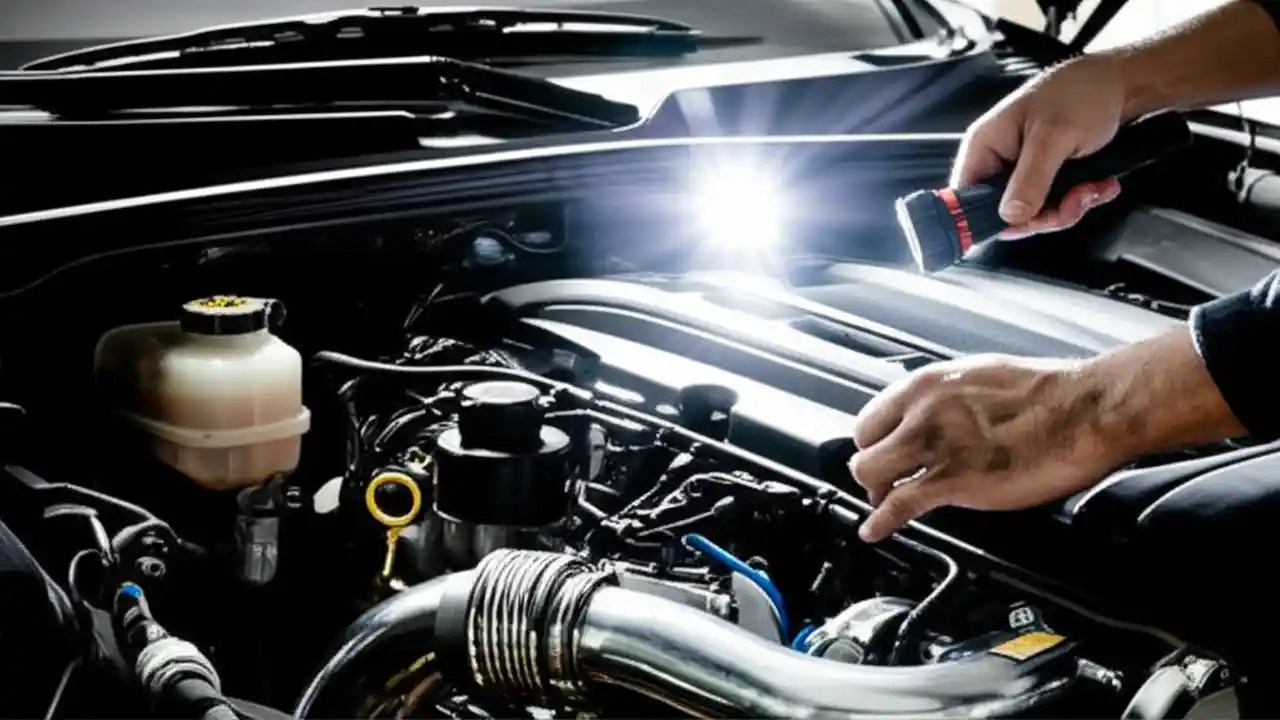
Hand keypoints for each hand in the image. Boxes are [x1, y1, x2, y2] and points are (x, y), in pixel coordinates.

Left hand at [848, 330, 1243, 541]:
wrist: (1086, 409)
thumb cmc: (1049, 393)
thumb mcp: (980, 377)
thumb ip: (948, 397)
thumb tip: (938, 411)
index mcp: (929, 384)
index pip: (872, 415)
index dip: (874, 441)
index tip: (881, 452)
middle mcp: (922, 411)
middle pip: (864, 447)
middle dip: (872, 468)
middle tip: (884, 482)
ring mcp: (935, 446)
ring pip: (872, 474)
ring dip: (876, 494)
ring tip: (883, 505)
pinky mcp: (954, 481)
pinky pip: (898, 505)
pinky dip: (881, 523)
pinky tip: (875, 531)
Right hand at [951, 54, 1131, 237]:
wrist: (1120, 83)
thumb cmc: (1080, 93)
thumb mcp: (1054, 137)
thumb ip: (1031, 179)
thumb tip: (1010, 217)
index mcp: (985, 146)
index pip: (966, 197)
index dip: (988, 217)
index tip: (1024, 222)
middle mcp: (999, 162)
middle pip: (1005, 213)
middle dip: (1045, 214)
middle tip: (1075, 201)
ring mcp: (1024, 172)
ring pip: (1035, 213)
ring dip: (1069, 208)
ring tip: (1093, 188)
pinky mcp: (1048, 178)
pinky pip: (1056, 205)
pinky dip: (1082, 200)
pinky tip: (1100, 185)